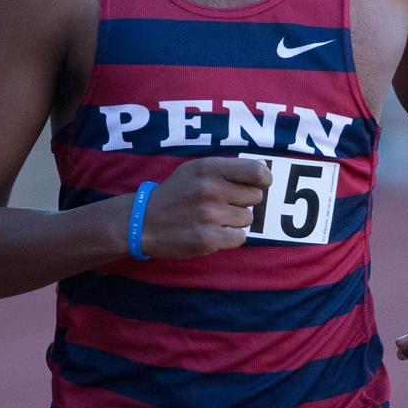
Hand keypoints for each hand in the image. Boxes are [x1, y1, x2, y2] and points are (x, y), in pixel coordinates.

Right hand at [136, 157, 270, 257]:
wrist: (144, 221)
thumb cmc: (175, 194)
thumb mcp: (195, 170)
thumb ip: (227, 169)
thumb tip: (263, 170)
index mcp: (209, 169)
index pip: (256, 172)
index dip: (264, 180)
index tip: (259, 185)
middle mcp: (210, 189)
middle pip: (255, 197)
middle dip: (244, 202)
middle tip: (224, 204)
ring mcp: (209, 215)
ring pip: (248, 219)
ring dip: (235, 221)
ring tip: (213, 218)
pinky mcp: (208, 238)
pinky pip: (240, 238)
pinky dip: (230, 237)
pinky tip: (213, 231)